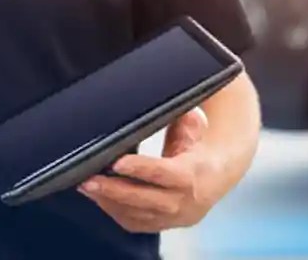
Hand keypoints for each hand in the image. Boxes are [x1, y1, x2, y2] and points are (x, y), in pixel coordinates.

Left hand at [79, 108, 223, 233]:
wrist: (220, 174)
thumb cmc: (200, 144)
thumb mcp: (191, 125)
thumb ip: (176, 109)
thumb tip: (157, 82)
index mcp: (194, 173)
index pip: (164, 173)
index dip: (140, 169)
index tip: (115, 162)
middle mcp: (186, 201)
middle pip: (145, 199)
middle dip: (113, 190)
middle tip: (88, 179)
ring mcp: (175, 217)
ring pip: (137, 214)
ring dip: (108, 201)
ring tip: (86, 186)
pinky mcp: (164, 224)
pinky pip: (135, 223)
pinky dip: (115, 210)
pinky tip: (99, 197)